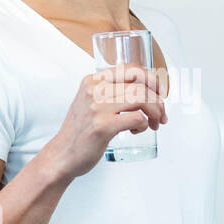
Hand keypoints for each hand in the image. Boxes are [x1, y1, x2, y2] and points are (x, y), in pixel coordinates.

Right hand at [41, 61, 167, 180]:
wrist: (62, 155)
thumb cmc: (80, 132)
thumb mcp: (89, 102)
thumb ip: (108, 92)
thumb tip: (142, 90)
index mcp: (93, 81)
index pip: (130, 68)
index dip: (151, 78)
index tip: (159, 92)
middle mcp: (94, 90)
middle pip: (140, 84)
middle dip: (157, 100)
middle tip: (161, 114)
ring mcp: (98, 108)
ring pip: (141, 99)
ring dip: (155, 111)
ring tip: (153, 123)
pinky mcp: (103, 126)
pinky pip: (137, 118)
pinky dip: (144, 124)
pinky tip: (136, 130)